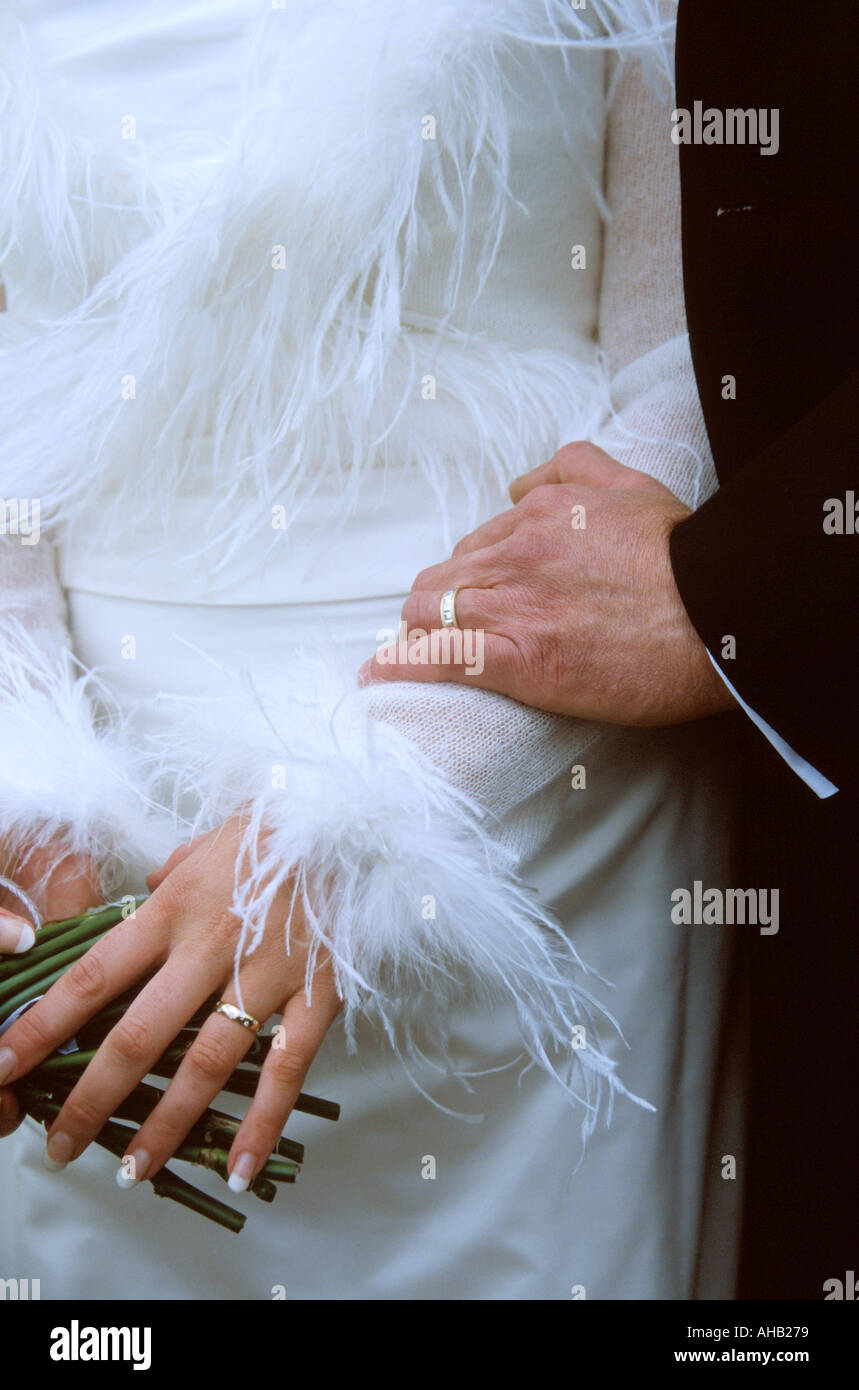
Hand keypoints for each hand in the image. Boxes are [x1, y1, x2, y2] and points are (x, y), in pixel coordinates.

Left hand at [0, 817, 340, 1188]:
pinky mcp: (317, 995)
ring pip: (206, 1064)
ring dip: (166, 1125)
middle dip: (92, 1098)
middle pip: (139, 1036)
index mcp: (176, 907)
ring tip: (134, 1171)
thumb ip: (169, 875)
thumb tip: (142, 894)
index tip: (5, 1064)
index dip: (45, 1026)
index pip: (94, 976)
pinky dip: (262, 1124)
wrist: (360, 820)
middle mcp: (211, 947)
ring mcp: (267, 976)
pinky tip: (237, 1167)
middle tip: (60, 1145)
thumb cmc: (278, 826)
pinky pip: (287, 1070)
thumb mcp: (208, 839)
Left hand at [360, 442, 735, 724]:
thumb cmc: (688, 557)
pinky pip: (441, 658)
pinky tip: (378, 676)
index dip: (467, 574)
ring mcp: (515, 606)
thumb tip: (520, 481)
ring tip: (407, 655)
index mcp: (540, 512)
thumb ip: (576, 467)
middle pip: (440, 576)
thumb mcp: (634, 486)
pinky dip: (402, 666)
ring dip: (416, 633)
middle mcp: (517, 553)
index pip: (474, 543)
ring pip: (429, 611)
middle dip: (432, 603)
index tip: (468, 596)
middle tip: (438, 630)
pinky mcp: (521, 659)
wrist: (723, 614)